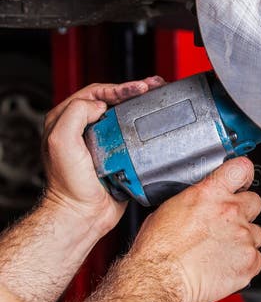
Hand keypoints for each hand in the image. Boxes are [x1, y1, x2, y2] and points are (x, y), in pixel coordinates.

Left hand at [43, 77, 165, 236]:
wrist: (82, 215)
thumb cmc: (68, 184)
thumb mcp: (61, 141)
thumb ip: (75, 113)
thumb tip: (100, 105)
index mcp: (64, 120)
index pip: (95, 92)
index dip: (119, 87)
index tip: (138, 88)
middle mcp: (81, 129)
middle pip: (111, 101)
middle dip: (134, 91)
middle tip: (153, 86)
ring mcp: (99, 143)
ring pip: (123, 117)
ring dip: (140, 107)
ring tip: (158, 98)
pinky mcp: (114, 156)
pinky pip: (131, 137)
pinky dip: (143, 129)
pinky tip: (153, 125)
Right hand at [129, 157, 260, 301]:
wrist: (159, 278)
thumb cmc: (158, 248)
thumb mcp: (170, 207)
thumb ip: (197, 199)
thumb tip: (202, 202)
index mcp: (210, 193)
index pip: (241, 169)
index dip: (244, 175)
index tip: (243, 182)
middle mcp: (231, 211)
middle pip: (254, 202)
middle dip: (244, 212)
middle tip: (227, 225)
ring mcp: (243, 237)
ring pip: (256, 233)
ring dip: (243, 240)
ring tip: (221, 251)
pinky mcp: (249, 262)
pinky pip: (257, 259)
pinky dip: (245, 263)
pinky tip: (226, 266)